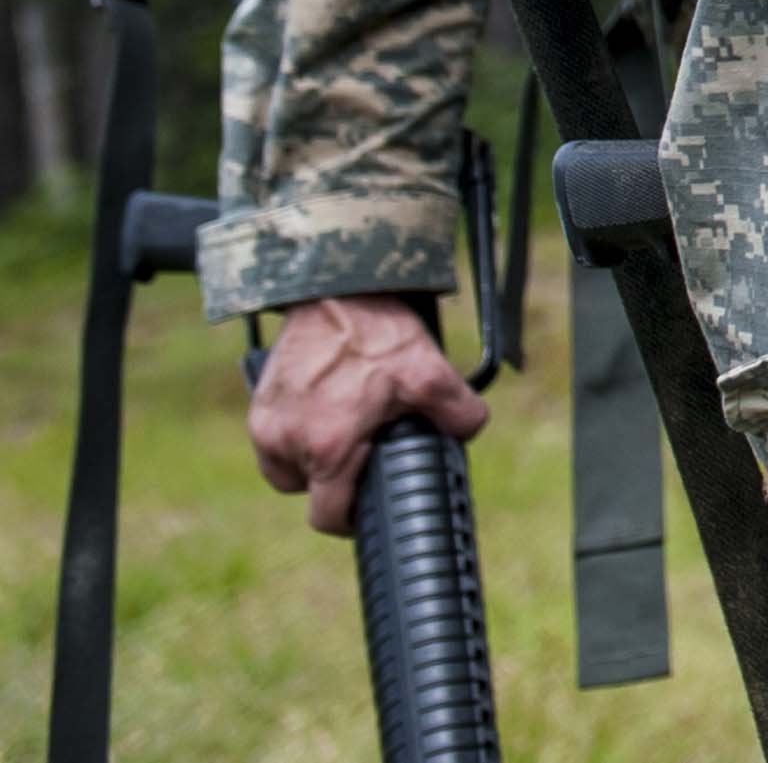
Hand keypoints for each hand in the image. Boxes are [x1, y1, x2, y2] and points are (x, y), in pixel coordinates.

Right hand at [250, 294, 489, 534]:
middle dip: (337, 479)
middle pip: (310, 490)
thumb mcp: (430, 373)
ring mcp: (267, 424)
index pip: (328, 517)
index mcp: (328, 448)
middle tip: (364, 450)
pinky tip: (325, 407)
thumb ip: (458, 413)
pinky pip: (275, 437)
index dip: (351, 520)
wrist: (333, 290)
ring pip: (289, 465)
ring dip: (314, 456)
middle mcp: (288, 443)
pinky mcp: (258, 404)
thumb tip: (467, 434)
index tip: (367, 509)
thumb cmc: (376, 333)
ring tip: (345, 427)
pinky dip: (298, 430)